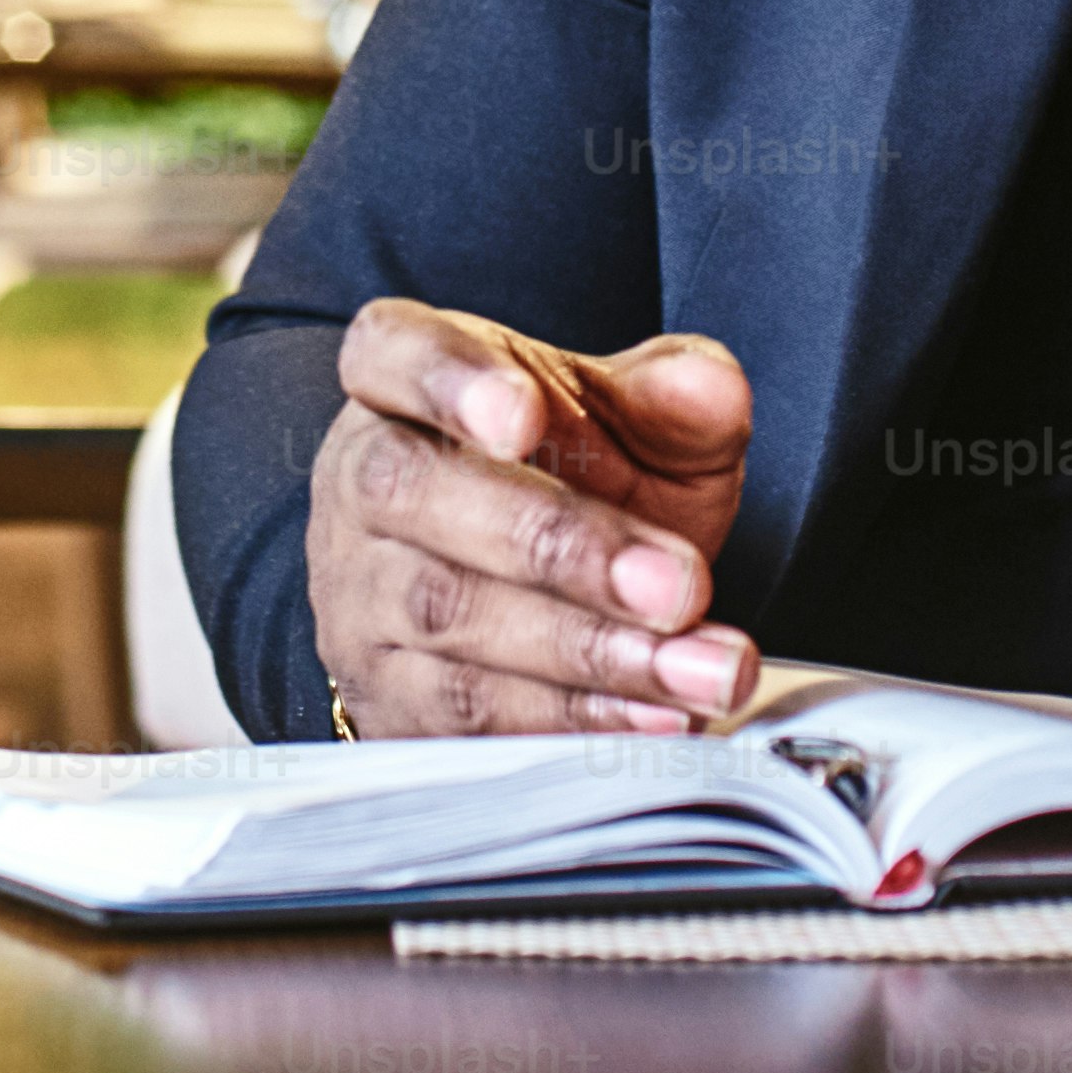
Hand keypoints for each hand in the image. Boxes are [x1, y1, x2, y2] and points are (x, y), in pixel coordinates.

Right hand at [308, 298, 761, 738]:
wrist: (540, 588)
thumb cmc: (576, 476)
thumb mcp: (636, 421)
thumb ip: (677, 396)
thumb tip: (710, 390)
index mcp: (406, 381)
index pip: (392, 353)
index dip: (446, 383)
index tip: (521, 416)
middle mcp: (364, 481)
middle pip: (415, 496)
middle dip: (556, 545)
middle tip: (677, 584)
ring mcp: (361, 596)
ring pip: (448, 620)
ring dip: (590, 652)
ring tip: (704, 667)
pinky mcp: (389, 697)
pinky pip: (468, 716)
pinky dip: (575, 719)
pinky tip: (660, 714)